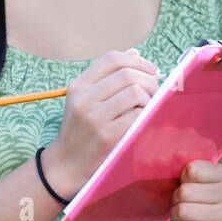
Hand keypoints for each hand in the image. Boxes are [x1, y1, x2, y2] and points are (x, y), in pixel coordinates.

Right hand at [41, 48, 160, 199]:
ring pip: (135, 92)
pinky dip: (147, 115)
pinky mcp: (107, 136)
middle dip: (149, 80)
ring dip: (150, 98)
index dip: (137, 61)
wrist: (66, 164)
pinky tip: (144, 121)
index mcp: (78, 85)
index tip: (151, 70)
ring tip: (149, 108)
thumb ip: (107, 78)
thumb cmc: (81, 130)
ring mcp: (94, 117)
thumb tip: (136, 55)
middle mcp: (84, 98)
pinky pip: (138, 115)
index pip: (112, 59)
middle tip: (155, 92)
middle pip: (127, 74)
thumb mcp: (84, 100)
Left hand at [171, 160, 221, 220]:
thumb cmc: (203, 205)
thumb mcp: (200, 183)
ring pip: (184, 210)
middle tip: (181, 204)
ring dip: (176, 215)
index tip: (187, 185)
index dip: (182, 179)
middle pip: (185, 191)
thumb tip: (176, 152)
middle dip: (176, 199)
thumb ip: (189, 170)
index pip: (193, 169)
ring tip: (182, 216)